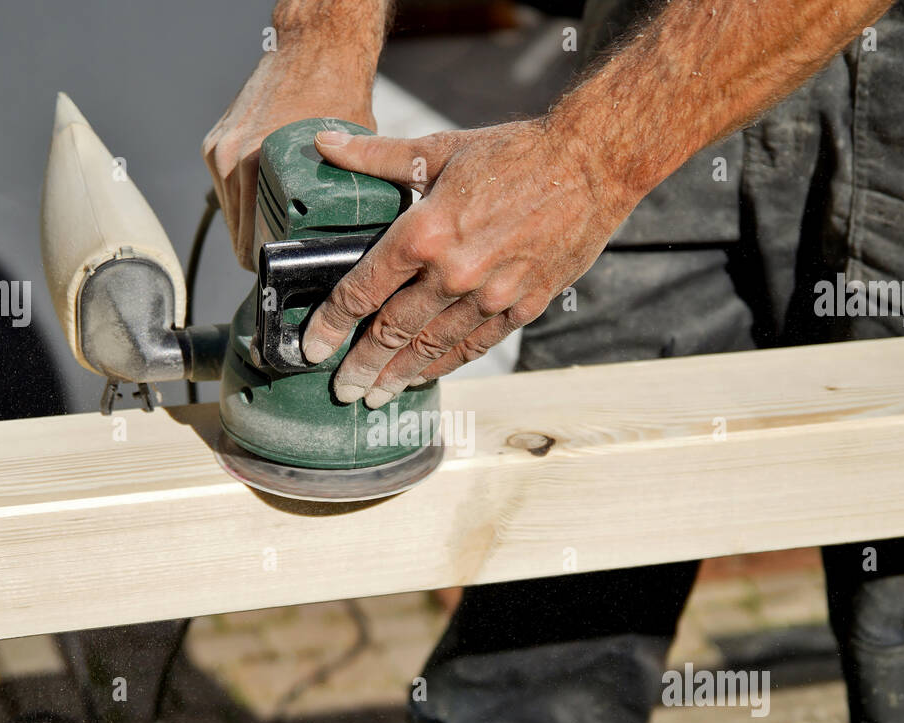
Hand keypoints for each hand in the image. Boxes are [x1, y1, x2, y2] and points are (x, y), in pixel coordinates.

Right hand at [203, 48, 374, 269]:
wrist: (314, 46)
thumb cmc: (336, 93)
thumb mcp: (351, 157)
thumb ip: (349, 198)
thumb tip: (365, 241)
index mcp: (254, 165)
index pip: (250, 244)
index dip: (272, 265)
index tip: (289, 274)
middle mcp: (228, 158)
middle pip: (238, 234)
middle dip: (263, 250)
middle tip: (292, 260)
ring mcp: (218, 150)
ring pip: (231, 213)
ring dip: (253, 226)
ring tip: (283, 234)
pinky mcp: (215, 143)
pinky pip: (228, 190)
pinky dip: (247, 200)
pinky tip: (271, 202)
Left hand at [303, 120, 633, 406]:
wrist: (591, 165)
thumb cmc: (514, 152)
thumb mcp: (438, 148)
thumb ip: (375, 156)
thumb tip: (323, 143)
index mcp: (425, 233)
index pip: (363, 290)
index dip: (332, 324)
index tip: (312, 348)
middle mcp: (453, 273)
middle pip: (393, 331)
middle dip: (362, 366)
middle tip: (343, 388)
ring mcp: (491, 295)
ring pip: (431, 346)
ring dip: (399, 375)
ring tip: (376, 396)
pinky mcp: (524, 306)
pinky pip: (474, 345)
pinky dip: (445, 363)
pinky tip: (425, 376)